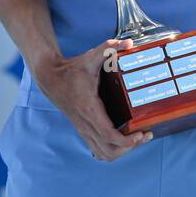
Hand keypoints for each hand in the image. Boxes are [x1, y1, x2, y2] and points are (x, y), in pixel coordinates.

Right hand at [32, 38, 153, 160]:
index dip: (127, 141)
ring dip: (122, 151)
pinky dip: (113, 150)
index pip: (108, 135)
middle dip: (129, 148)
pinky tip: (125, 139)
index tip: (142, 135)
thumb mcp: (90, 57)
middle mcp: (85, 124)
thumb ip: (109, 48)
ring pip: (103, 154)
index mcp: (89, 109)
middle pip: (109, 150)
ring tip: (137, 139)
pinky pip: (98, 150)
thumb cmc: (72, 70)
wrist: (50, 79)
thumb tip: (128, 43)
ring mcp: (83, 129)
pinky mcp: (83, 130)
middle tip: (145, 135)